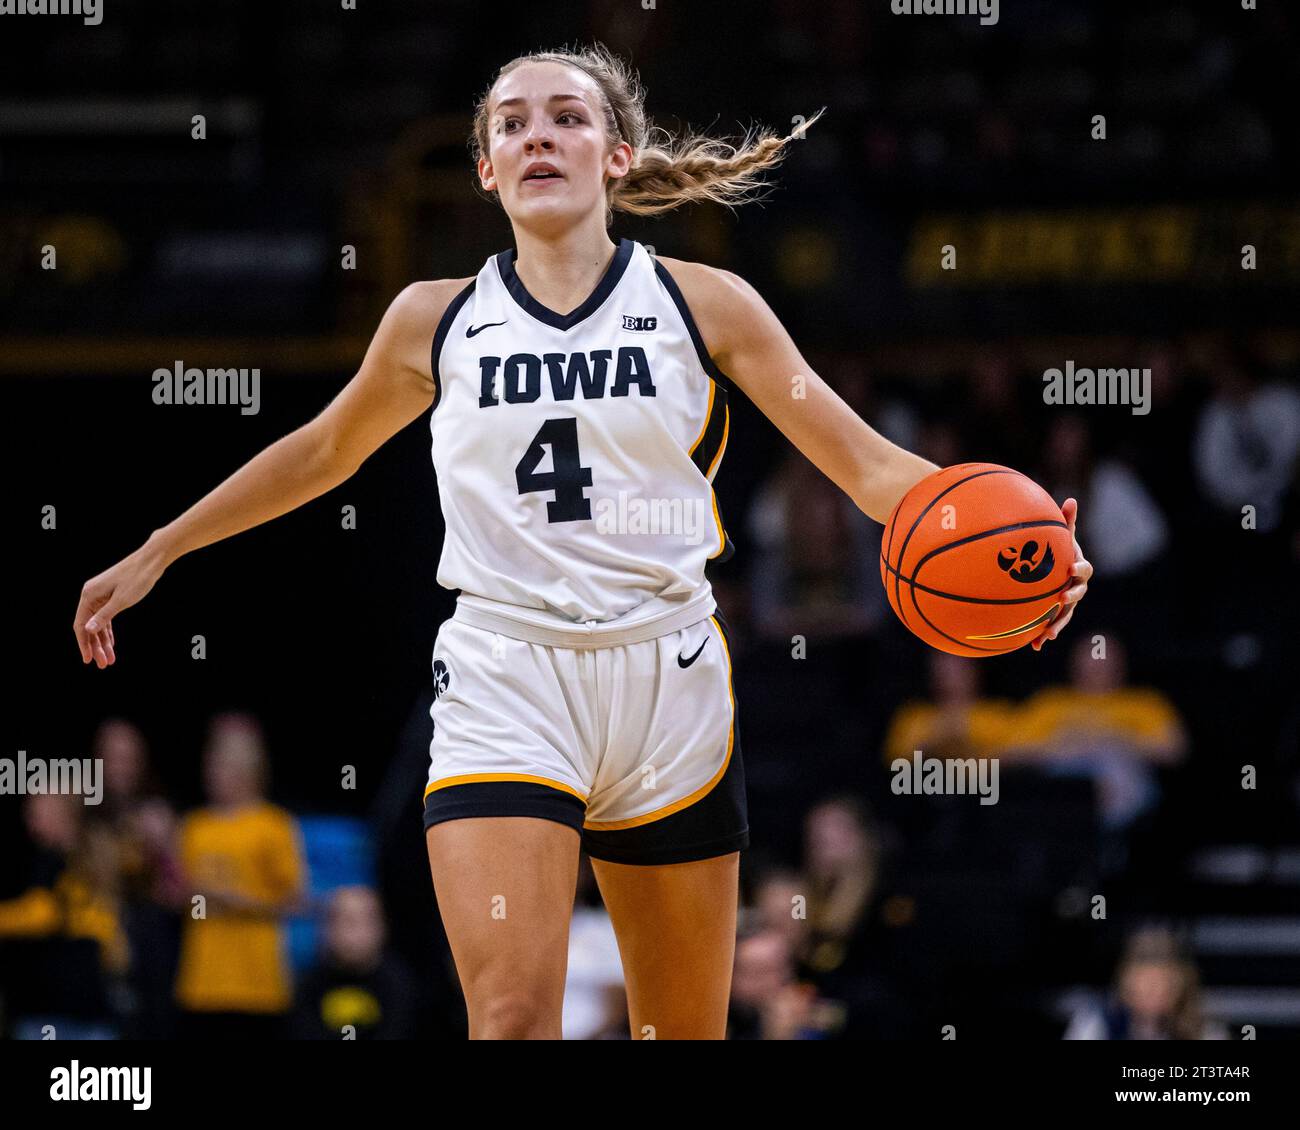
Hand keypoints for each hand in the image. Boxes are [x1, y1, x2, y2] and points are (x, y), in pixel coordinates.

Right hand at [74, 540, 166, 667]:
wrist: (152, 559)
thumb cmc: (137, 578)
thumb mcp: (121, 601)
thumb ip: (103, 616)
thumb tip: (87, 630)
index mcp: (88, 595)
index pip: (81, 625)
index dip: (84, 644)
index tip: (88, 660)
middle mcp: (91, 594)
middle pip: (89, 626)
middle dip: (96, 647)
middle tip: (103, 664)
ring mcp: (101, 595)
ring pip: (98, 623)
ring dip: (103, 642)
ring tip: (109, 659)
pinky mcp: (111, 595)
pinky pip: (106, 617)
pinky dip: (109, 631)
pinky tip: (112, 644)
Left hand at [1031, 497, 1091, 651]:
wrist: (1057, 570)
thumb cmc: (1059, 551)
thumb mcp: (1062, 536)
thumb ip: (1065, 522)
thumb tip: (1071, 500)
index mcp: (1079, 570)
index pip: (1085, 570)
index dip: (1080, 569)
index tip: (1072, 568)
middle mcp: (1077, 589)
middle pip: (1078, 595)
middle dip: (1071, 597)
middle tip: (1061, 598)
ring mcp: (1067, 604)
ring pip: (1065, 616)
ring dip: (1057, 625)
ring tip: (1048, 634)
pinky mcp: (1056, 615)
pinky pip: (1051, 626)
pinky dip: (1042, 637)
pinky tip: (1033, 647)